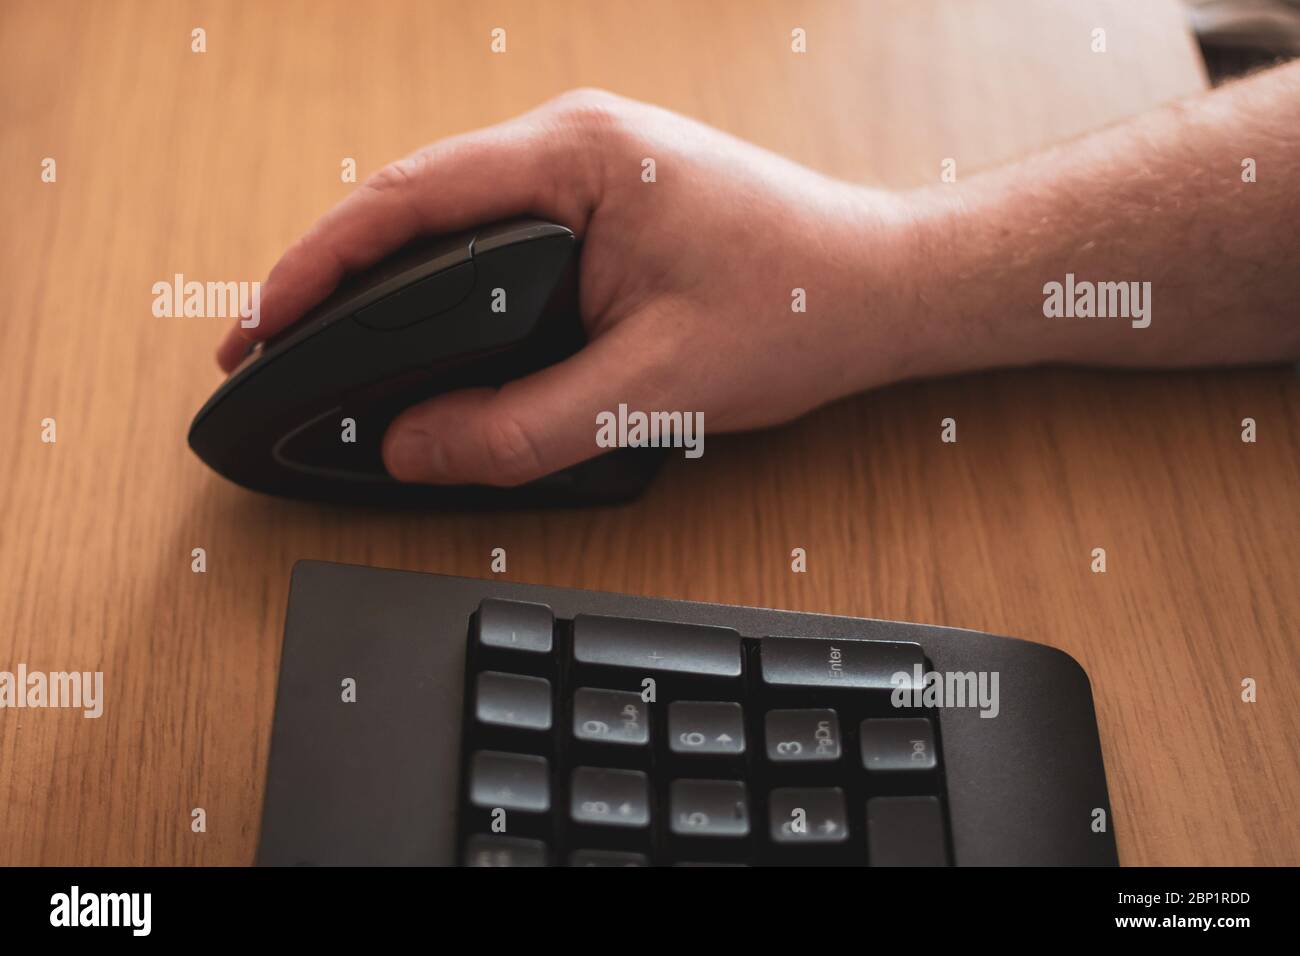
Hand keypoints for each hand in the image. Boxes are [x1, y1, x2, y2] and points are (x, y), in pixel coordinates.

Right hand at [217, 89, 925, 484]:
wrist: (881, 286)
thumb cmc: (796, 307)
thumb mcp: (654, 389)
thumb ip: (523, 427)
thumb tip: (416, 446)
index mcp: (578, 157)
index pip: (407, 202)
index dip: (315, 267)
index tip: (259, 328)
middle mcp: (573, 144)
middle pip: (413, 204)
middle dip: (332, 278)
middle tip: (270, 350)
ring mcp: (588, 170)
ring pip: (451, 221)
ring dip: (385, 281)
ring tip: (326, 347)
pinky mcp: (603, 202)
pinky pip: (494, 237)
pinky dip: (442, 285)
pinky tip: (418, 330)